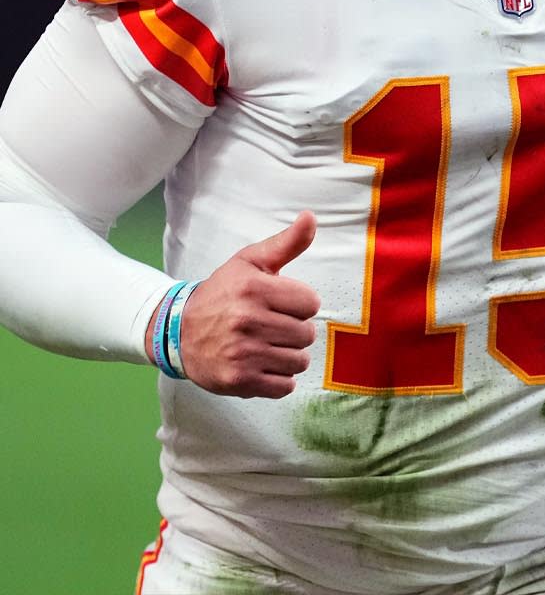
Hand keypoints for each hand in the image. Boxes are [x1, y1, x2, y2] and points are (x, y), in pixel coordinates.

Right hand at [179, 213, 320, 397]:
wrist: (175, 332)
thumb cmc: (221, 294)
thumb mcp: (249, 263)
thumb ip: (286, 243)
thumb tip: (311, 217)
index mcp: (254, 289)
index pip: (311, 303)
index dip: (299, 304)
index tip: (279, 304)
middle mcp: (247, 321)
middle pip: (307, 334)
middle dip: (293, 331)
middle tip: (269, 327)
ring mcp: (242, 353)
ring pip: (299, 361)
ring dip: (288, 356)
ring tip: (265, 346)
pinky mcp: (238, 380)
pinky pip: (284, 386)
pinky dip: (278, 379)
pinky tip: (261, 365)